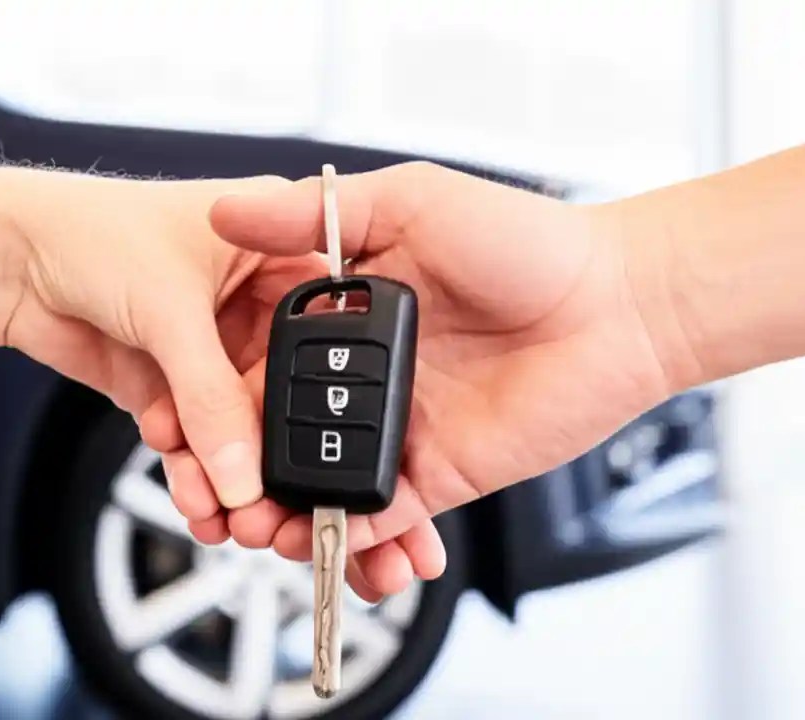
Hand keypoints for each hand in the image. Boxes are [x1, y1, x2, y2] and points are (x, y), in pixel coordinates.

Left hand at [0, 170, 317, 509]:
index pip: (317, 337)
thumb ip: (212, 401)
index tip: (302, 459)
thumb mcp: (169, 311)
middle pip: (277, 392)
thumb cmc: (91, 232)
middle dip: (261, 451)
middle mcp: (248, 297)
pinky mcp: (167, 378)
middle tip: (258, 505)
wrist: (5, 258)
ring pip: (234, 423)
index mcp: (273, 251)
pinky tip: (188, 488)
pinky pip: (194, 434)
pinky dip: (190, 465)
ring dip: (223, 469)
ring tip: (214, 509)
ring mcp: (207, 342)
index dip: (308, 400)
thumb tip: (245, 477)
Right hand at [142, 162, 672, 598]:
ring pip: (320, 485)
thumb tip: (224, 208)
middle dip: (240, 474)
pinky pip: (385, 518)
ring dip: (284, 515)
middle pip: (278, 436)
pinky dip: (355, 541)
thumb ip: (312, 215)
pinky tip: (332, 546)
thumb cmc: (527, 240)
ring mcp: (399, 428)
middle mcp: (365, 375)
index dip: (216, 402)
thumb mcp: (410, 202)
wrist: (620, 304)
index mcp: (343, 314)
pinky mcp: (440, 475)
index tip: (184, 431)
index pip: (258, 366)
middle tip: (216, 500)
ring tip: (263, 532)